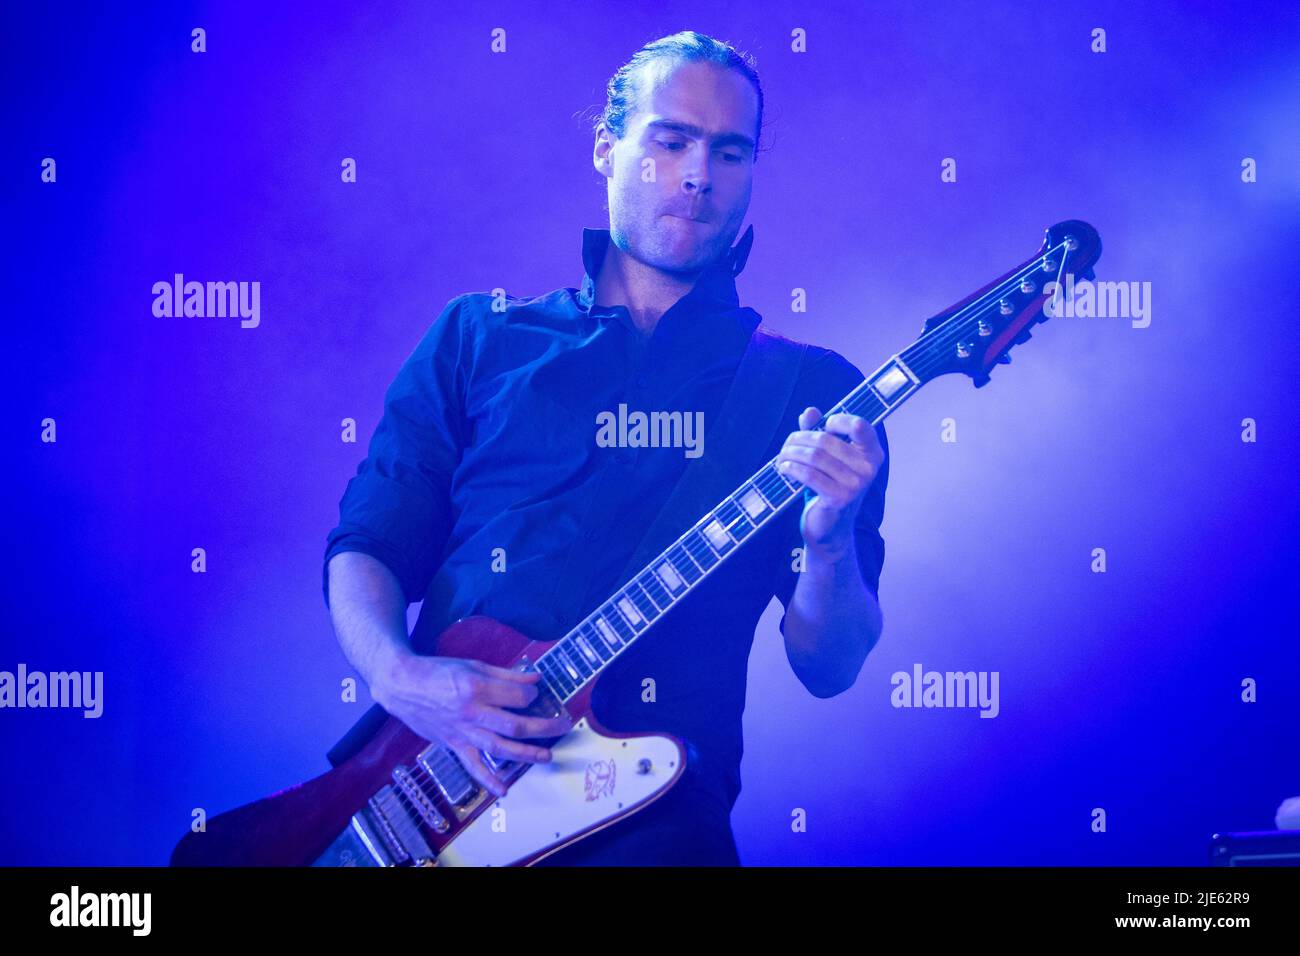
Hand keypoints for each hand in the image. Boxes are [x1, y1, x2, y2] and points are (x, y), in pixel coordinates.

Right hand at [372, 653, 572, 797]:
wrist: (402, 684)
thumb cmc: (438, 671)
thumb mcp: (473, 664)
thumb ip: (506, 675)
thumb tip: (535, 678)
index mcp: (477, 688)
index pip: (519, 697)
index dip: (533, 695)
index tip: (537, 694)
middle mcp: (472, 713)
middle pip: (516, 725)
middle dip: (544, 727)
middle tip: (562, 725)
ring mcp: (463, 731)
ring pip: (500, 748)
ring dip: (527, 755)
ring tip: (547, 756)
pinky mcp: (453, 744)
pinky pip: (473, 766)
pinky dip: (488, 780)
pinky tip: (504, 790)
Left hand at [775, 406, 883, 561]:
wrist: (831, 527)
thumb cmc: (830, 486)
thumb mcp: (828, 457)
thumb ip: (820, 432)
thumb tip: (809, 412)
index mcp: (872, 453)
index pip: (859, 425)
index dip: (836, 421)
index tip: (821, 427)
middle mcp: (868, 468)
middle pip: (825, 440)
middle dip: (799, 439)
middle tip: (787, 446)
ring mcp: (856, 484)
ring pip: (814, 456)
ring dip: (791, 454)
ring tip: (782, 458)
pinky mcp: (839, 498)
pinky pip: (809, 474)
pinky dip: (791, 468)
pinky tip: (784, 468)